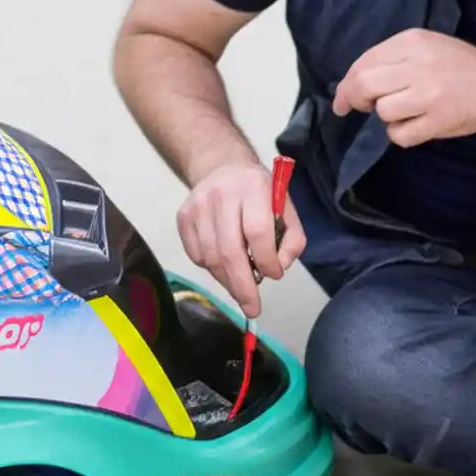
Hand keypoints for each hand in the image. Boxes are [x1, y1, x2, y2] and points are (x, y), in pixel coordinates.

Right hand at [176, 161, 306, 317]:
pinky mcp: (183, 216)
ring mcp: (198, 205)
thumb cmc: (261, 193)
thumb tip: (278, 267)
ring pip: (210, 257)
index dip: (266, 260)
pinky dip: (212, 269)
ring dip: (227, 280)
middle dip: (242, 285)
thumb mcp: (287, 208)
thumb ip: (292, 239)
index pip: (257, 232)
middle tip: (252, 307)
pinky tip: (225, 267)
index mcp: (254, 187)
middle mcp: (222, 194)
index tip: (274, 275)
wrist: (223, 167)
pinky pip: (196, 255)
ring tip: (241, 288)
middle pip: (229, 250)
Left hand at [332, 28, 475, 146]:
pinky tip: (417, 124)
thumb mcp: (425, 47)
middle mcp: (419, 64)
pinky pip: (399, 134)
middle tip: (362, 108)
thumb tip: (349, 85)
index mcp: (413, 40)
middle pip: (364, 85)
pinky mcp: (438, 120)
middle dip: (355, 100)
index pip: (364, 63)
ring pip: (382, 111)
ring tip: (406, 111)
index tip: (344, 99)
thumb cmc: (457, 67)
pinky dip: (401, 134)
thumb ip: (390, 59)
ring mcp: (429, 94)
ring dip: (387, 116)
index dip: (347, 85)